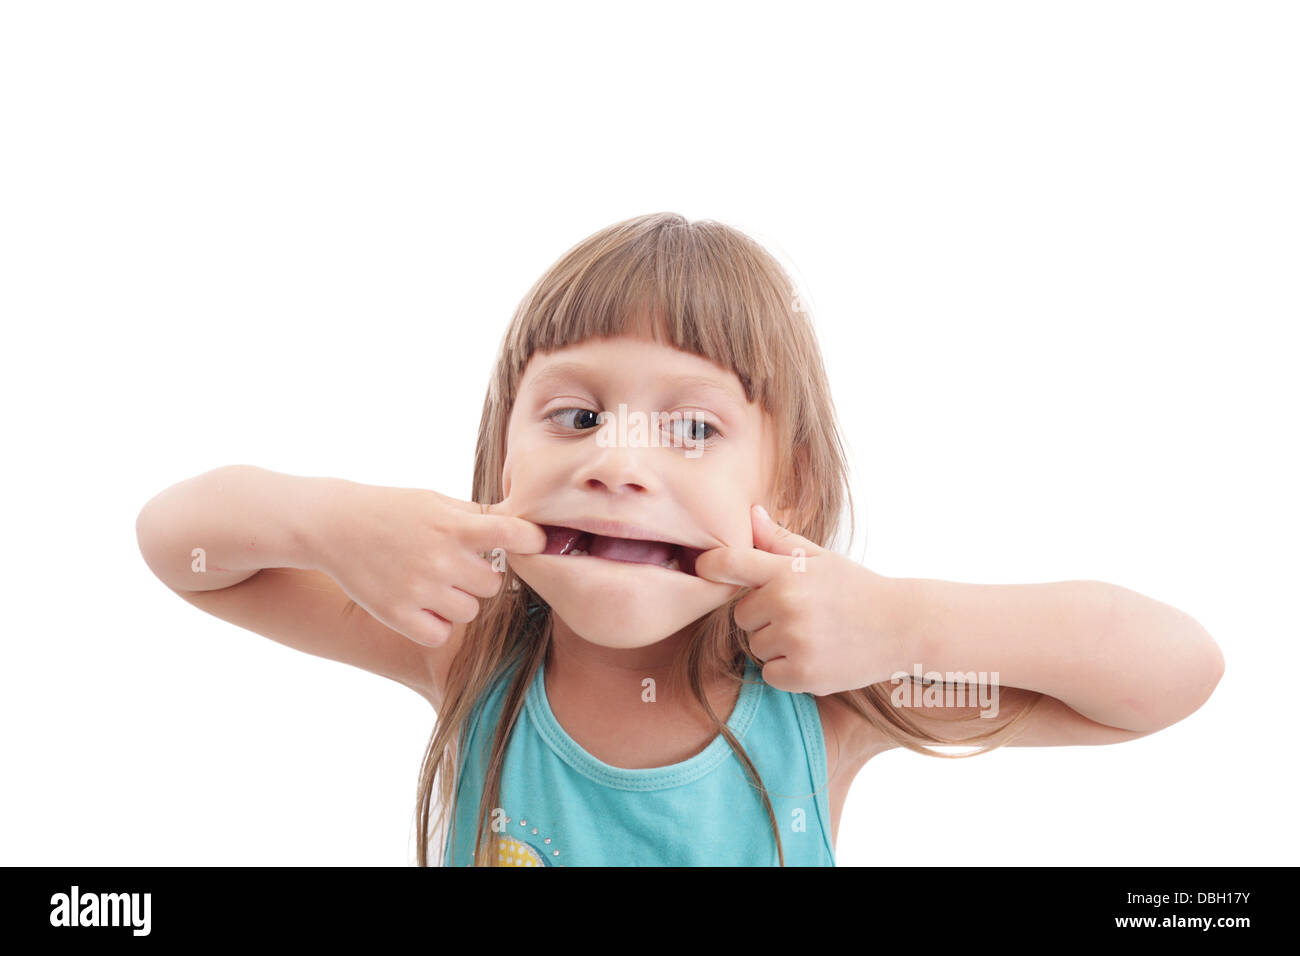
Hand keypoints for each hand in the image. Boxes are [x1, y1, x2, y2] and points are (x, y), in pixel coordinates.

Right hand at [303, 480, 546, 647]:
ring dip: (459, 601)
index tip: (534, 542)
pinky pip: (441, 634)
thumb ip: (478, 517)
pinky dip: (437, 624)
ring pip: (470, 612)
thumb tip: (527, 527)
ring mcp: (418, 589)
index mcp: (454, 525)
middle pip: (493, 585)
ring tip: (434, 582)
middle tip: (457, 566)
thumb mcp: (436, 501)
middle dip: (481, 577)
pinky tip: (423, 606)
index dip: (532, 540)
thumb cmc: (393, 510)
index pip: (515, 534)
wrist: (333, 524)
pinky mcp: (397, 614)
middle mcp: (440, 558)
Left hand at [692, 504, 908, 694]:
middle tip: (800, 614)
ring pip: (756, 646)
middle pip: (741, 616)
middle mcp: (787, 604)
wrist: (903, 627)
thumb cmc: (855, 589)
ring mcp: (795, 640)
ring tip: (814, 635)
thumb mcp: (820, 559)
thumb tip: (749, 513)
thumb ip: (779, 539)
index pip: (729, 563)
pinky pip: (770, 674)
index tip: (704, 569)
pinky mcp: (803, 674)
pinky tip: (816, 657)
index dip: (710, 566)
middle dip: (762, 616)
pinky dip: (787, 671)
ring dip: (777, 645)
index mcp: (788, 571)